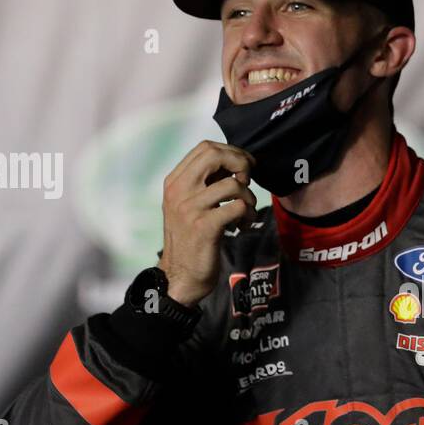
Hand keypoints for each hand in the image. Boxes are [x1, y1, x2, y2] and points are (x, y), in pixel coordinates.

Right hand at [157, 140, 257, 305]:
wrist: (180, 276)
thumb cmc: (190, 239)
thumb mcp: (189, 205)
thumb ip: (205, 183)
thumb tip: (235, 162)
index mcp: (174, 182)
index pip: (205, 148)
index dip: (232, 153)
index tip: (244, 169)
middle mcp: (178, 191)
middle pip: (215, 155)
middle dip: (241, 164)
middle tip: (248, 183)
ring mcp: (190, 208)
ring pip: (233, 184)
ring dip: (249, 198)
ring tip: (246, 213)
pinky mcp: (204, 227)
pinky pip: (239, 207)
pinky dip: (248, 215)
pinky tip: (243, 226)